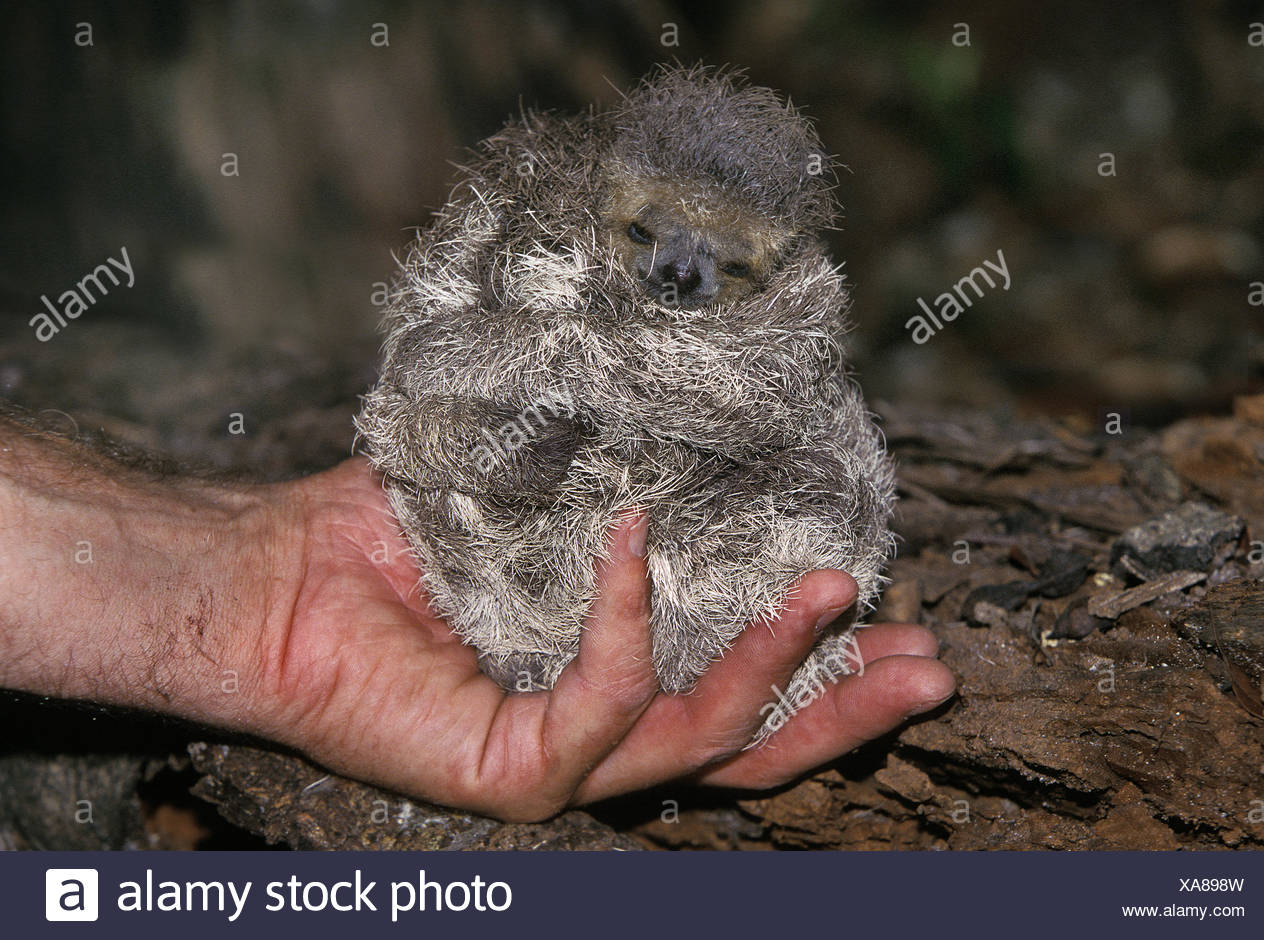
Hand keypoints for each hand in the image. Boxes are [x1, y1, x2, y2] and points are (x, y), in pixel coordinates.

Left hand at [255, 458, 954, 821]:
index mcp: (621, 680)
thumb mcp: (546, 505)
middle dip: (850, 708)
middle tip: (931, 660)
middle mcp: (604, 732)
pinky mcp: (510, 771)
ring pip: (702, 743)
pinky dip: (627, 620)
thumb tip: (723, 433)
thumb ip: (632, 498)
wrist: (279, 574)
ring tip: (831, 593)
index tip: (903, 611)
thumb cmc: (404, 534)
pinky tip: (632, 542)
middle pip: (754, 747)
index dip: (831, 668)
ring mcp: (561, 761)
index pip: (745, 695)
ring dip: (774, 664)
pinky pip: (601, 704)